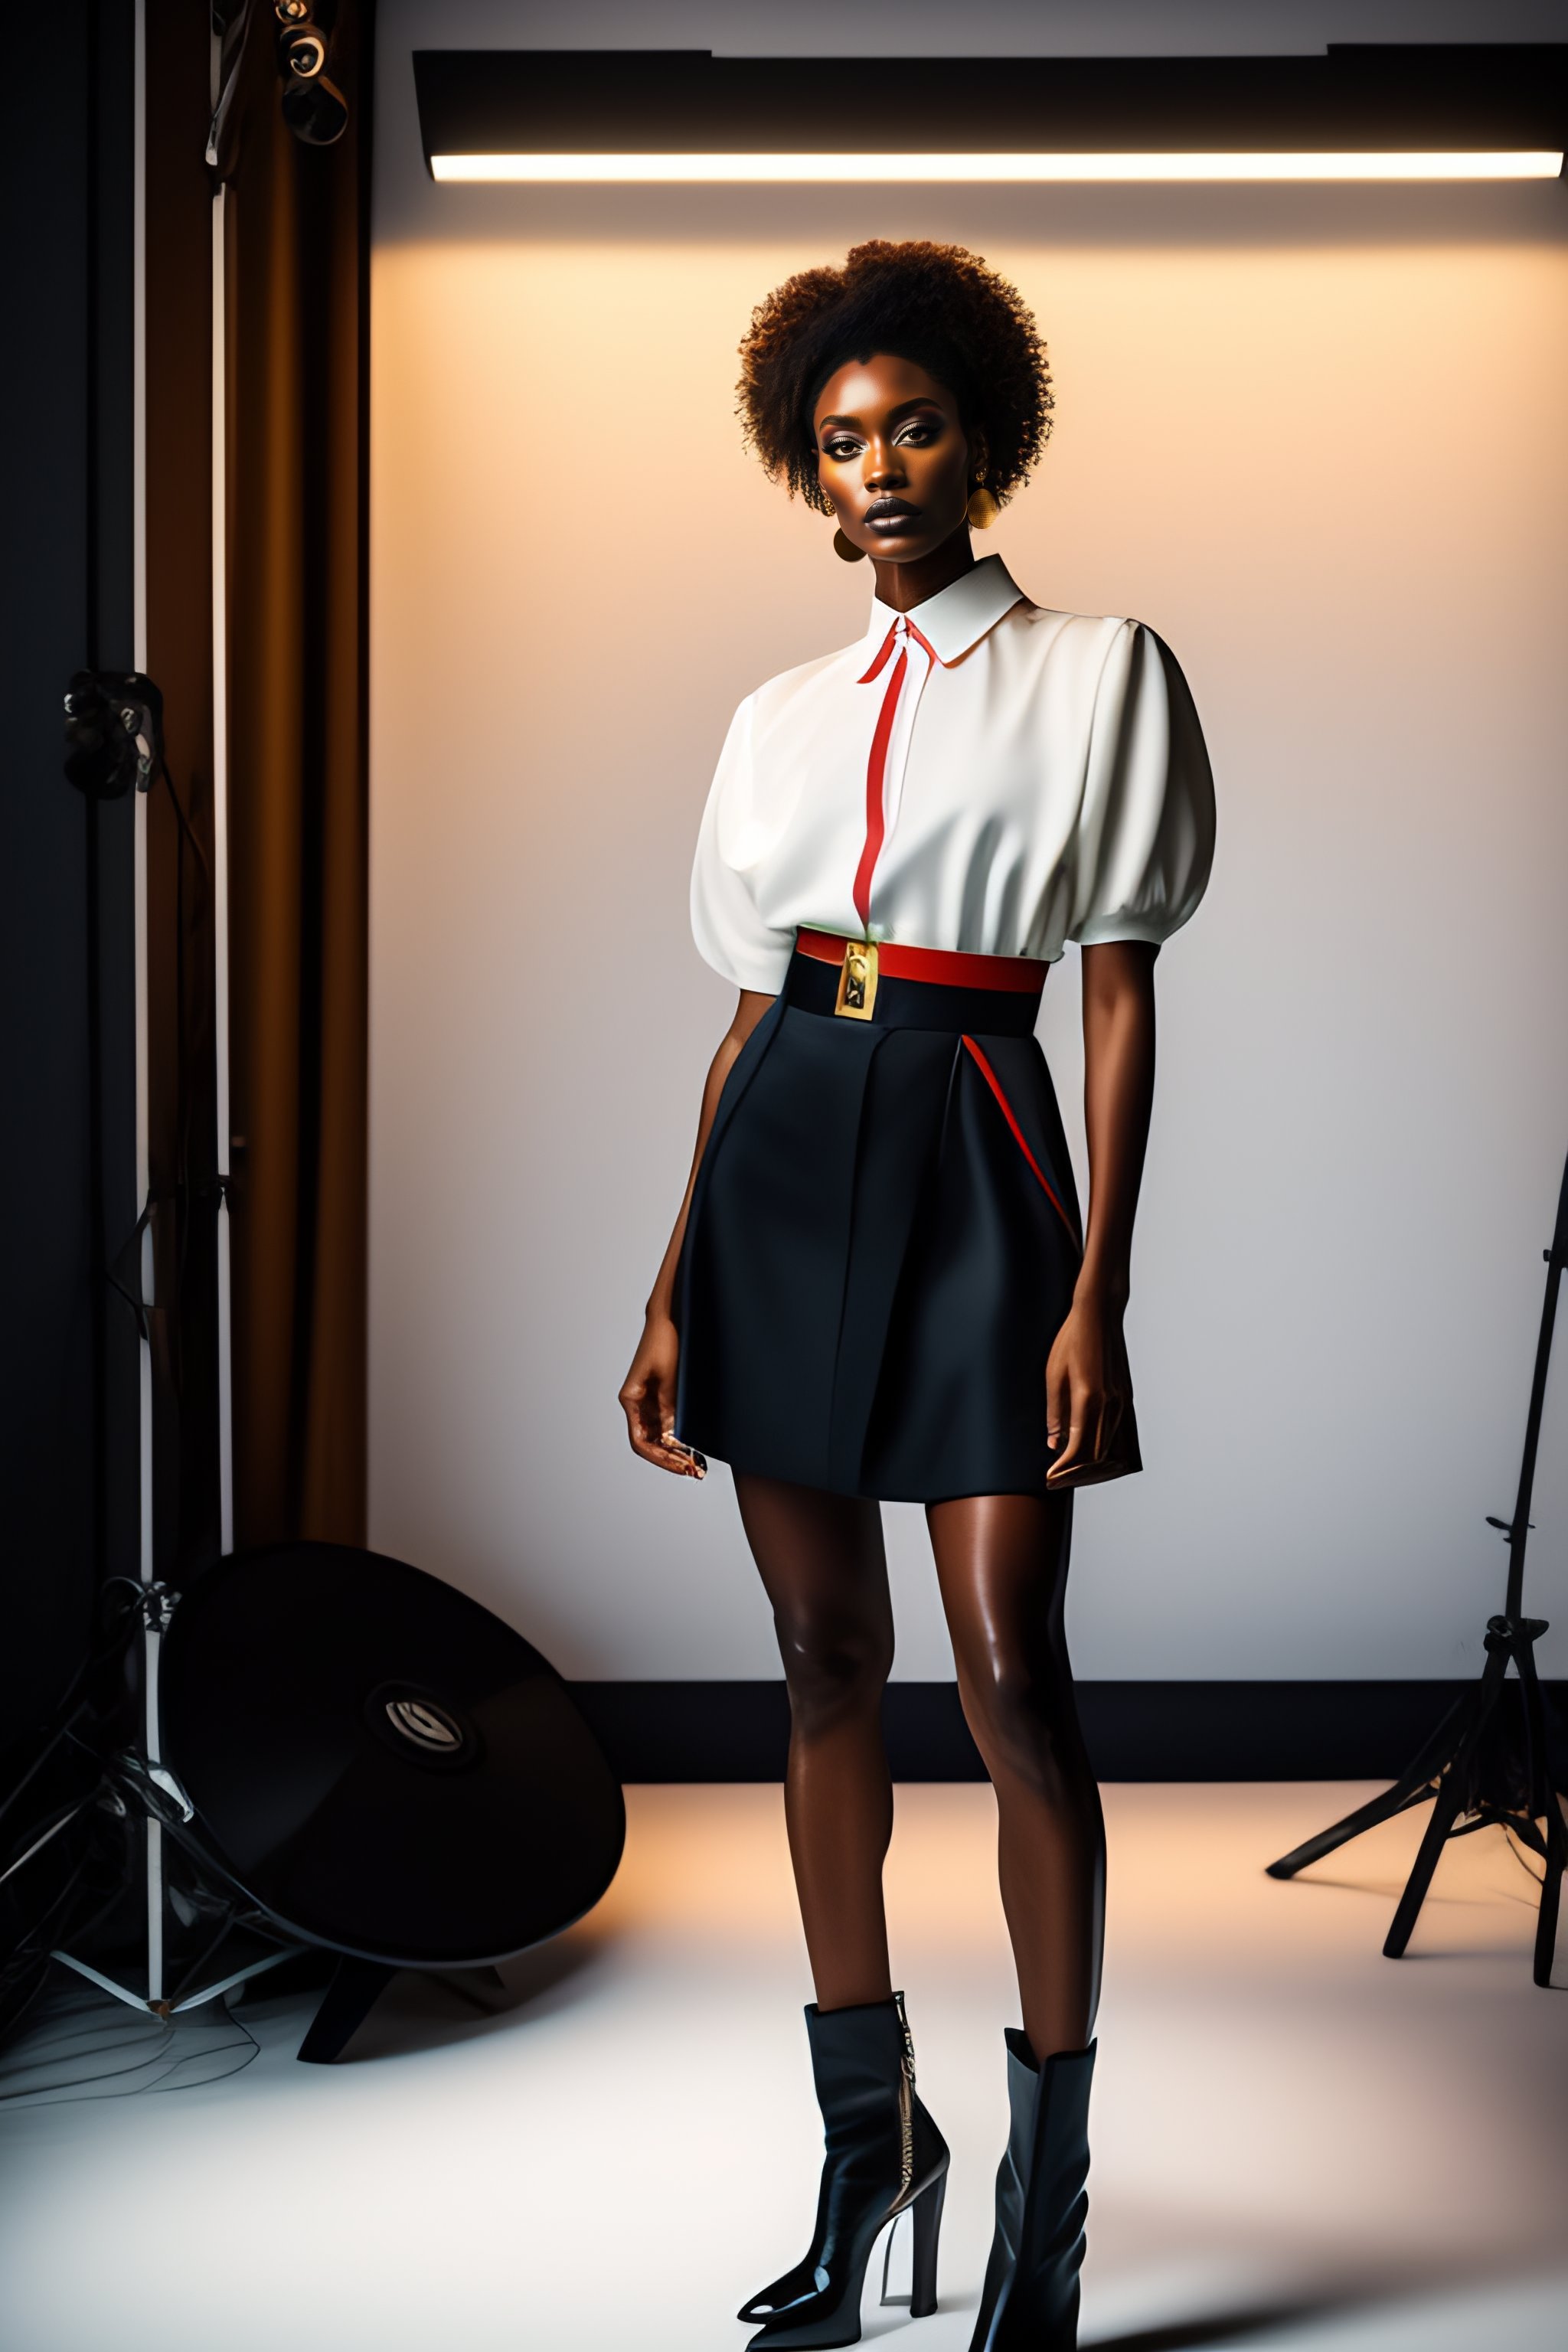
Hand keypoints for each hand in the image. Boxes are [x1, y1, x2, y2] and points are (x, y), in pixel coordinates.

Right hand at [619, 1312, 705, 1477]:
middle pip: (649, 1443)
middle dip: (670, 1459)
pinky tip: (694, 1445)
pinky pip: (666, 1424)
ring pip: (658, 1437)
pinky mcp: (661, 1395)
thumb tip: (675, 1438)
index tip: (681, 1466)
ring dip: (675, 1452)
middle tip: (695, 1471)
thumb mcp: (672, 1377)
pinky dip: (679, 1437)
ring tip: (698, 1463)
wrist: (670, 1317)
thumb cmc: (666, 1341)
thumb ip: (671, 1407)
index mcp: (631, 1398)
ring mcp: (649, 1401)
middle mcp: (636, 1403)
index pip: (641, 1441)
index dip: (660, 1459)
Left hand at [1044, 1293, 1132, 1483]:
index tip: (1050, 1477)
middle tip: (1057, 1478)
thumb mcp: (1053, 1376)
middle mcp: (1109, 1405)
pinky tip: (1089, 1450)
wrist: (1100, 1315)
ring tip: (1070, 1468)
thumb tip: (1054, 1444)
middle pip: (1097, 1455)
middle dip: (1076, 1472)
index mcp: (1088, 1400)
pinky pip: (1118, 1431)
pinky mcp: (1127, 1396)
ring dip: (1091, 1463)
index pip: (1078, 1450)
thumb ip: (1054, 1414)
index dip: (1063, 1469)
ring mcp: (1122, 1401)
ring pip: (1110, 1446)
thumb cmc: (1071, 1341)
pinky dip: (1104, 1447)